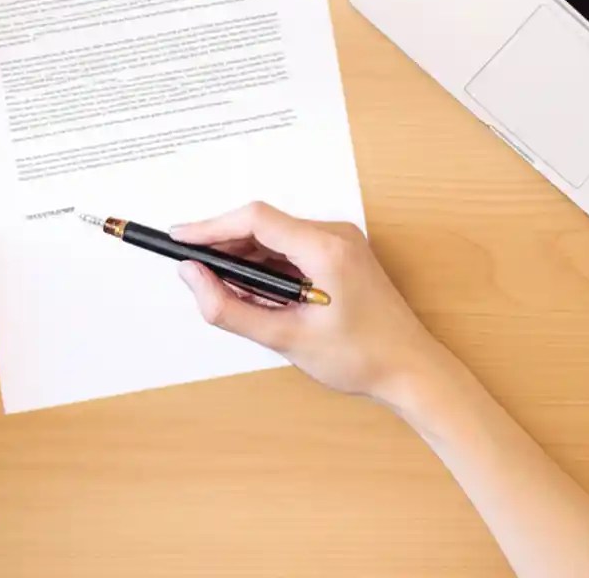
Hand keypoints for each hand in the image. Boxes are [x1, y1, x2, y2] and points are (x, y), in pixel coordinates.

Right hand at [172, 202, 440, 402]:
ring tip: (228, 296)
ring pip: (274, 238)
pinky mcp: (339, 254)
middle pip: (262, 225)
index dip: (210, 227)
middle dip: (224, 248)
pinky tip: (257, 297)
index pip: (255, 220)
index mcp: (326, 249)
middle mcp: (335, 235)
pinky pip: (291, 249)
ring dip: (245, 261)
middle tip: (195, 276)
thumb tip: (192, 278)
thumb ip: (229, 308)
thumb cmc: (361, 357)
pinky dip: (267, 269)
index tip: (178, 239)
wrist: (410, 369)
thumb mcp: (285, 338)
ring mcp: (340, 242)